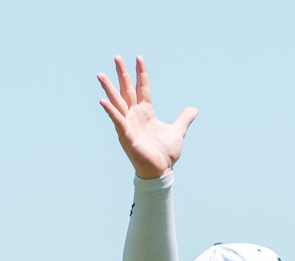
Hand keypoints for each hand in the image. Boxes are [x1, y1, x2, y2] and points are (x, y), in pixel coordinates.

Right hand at [97, 56, 196, 179]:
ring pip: (117, 102)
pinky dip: (110, 111)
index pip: (142, 88)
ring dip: (109, 88)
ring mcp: (129, 124)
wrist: (161, 171)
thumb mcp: (178, 132)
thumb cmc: (166, 153)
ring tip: (100, 75)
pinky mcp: (126, 135)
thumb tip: (194, 109)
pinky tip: (102, 101)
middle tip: (117, 57)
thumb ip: (184, 119)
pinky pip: (117, 120)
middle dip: (122, 73)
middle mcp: (135, 115)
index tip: (138, 57)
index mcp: (146, 112)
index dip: (141, 73)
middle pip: (127, 89)